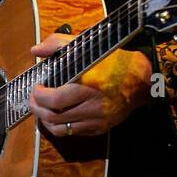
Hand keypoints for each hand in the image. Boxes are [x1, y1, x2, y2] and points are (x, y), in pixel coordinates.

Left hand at [28, 31, 152, 137]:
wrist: (142, 81)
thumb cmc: (115, 61)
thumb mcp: (88, 46)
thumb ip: (58, 44)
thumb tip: (36, 50)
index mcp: (89, 84)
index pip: (55, 99)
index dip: (39, 95)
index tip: (36, 86)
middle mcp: (92, 106)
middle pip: (53, 116)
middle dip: (37, 108)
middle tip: (33, 98)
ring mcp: (96, 120)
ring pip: (60, 129)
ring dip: (45, 120)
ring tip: (43, 108)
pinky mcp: (100, 128)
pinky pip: (73, 132)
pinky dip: (61, 126)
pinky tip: (59, 115)